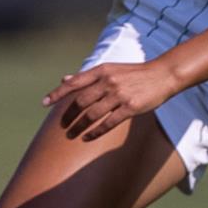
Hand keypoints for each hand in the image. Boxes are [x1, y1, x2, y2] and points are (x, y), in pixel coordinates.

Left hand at [43, 61, 181, 141]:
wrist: (163, 75)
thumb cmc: (134, 73)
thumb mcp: (110, 69)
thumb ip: (87, 75)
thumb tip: (64, 78)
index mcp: (101, 71)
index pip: (74, 82)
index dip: (57, 93)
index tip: (44, 103)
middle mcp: (108, 81)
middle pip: (80, 101)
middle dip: (68, 116)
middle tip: (62, 126)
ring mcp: (119, 95)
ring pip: (92, 114)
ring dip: (79, 127)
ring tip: (72, 135)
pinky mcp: (130, 107)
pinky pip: (108, 122)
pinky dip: (95, 132)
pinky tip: (88, 138)